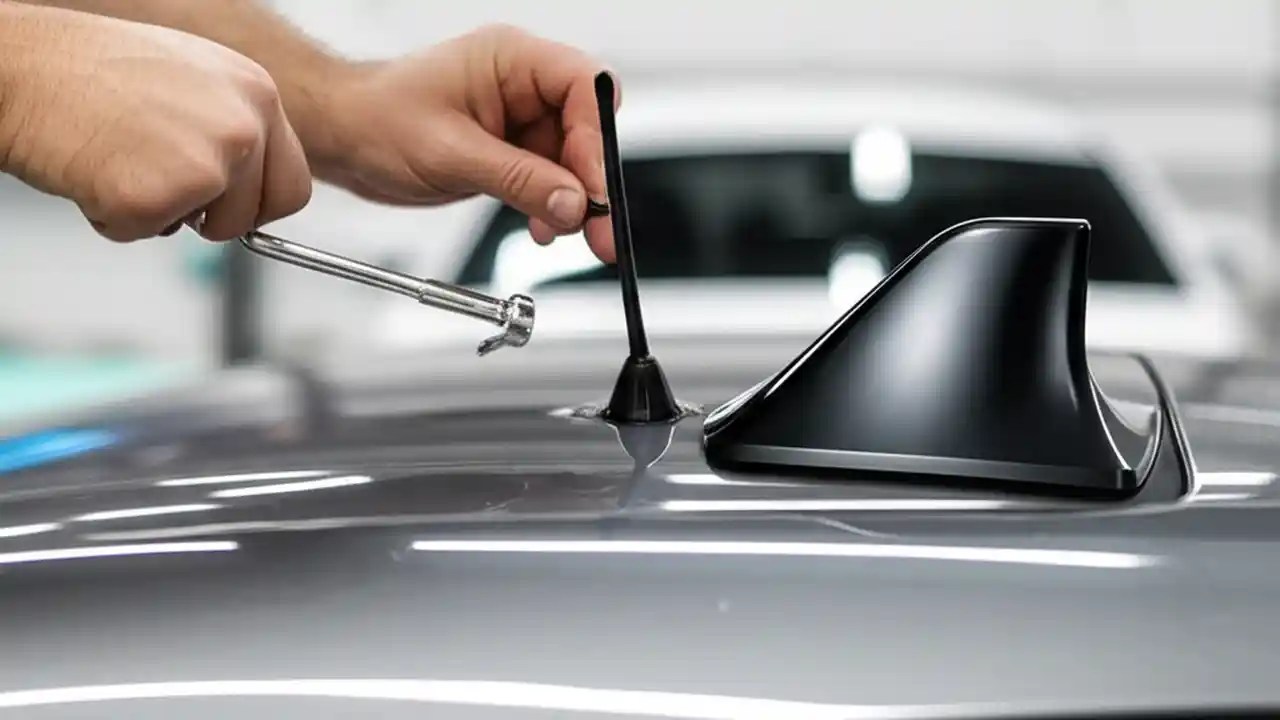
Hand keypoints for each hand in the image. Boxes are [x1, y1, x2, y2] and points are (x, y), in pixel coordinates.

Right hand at [0, 5, 311, 241]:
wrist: (22, 66)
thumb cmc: (91, 70)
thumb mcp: (193, 81)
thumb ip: (231, 128)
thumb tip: (252, 183)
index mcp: (256, 92)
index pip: (294, 183)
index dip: (258, 205)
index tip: (232, 206)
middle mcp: (243, 126)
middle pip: (258, 216)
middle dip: (216, 218)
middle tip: (163, 182)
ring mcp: (206, 164)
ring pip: (207, 230)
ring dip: (162, 213)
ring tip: (121, 160)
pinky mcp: (159, 197)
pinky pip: (146, 234)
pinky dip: (113, 217)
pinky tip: (94, 170)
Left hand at [309, 25, 616, 261]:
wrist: (343, 138)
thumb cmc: (377, 120)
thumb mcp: (451, 154)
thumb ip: (519, 179)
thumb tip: (572, 202)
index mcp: (512, 58)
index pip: (584, 87)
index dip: (596, 138)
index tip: (593, 188)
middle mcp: (522, 83)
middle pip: (586, 127)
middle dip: (592, 180)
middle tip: (598, 227)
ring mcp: (518, 117)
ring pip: (571, 160)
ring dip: (572, 200)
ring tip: (559, 231)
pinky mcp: (511, 149)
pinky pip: (548, 178)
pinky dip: (550, 206)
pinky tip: (541, 226)